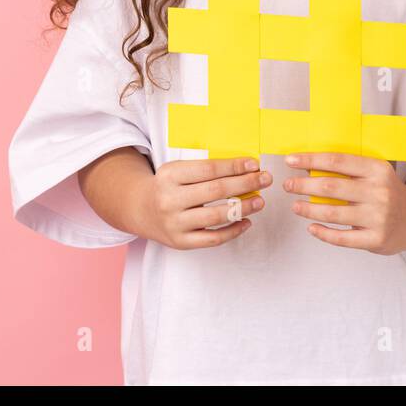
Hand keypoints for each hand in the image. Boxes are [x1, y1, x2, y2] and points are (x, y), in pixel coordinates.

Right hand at [135, 157, 271, 249]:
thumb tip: (245, 168)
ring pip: (216, 216)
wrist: (140, 209)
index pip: (208, 169)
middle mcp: (170, 199)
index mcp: (169, 175)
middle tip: (265, 179)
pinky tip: (246, 222)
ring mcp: (174, 223)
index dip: (234, 166)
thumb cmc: (167, 186)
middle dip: (245, 184)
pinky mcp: (180, 242)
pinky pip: (213, 239)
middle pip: (215, 191)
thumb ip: (204, 169)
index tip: (254, 164)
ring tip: (260, 201)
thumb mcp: (177, 170)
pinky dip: (233, 231)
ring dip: (243, 208)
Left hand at [282, 152, 405, 254]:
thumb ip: (350, 170)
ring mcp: (378, 217)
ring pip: (334, 213)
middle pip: (332, 186)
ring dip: (309, 210)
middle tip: (287, 185)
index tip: (290, 160)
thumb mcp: (376, 173)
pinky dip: (324, 233)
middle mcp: (379, 192)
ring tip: (295, 206)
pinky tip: (311, 228)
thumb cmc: (388, 193)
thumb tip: (309, 166)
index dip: (311, 160)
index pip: (337, 160)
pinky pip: (343, 238)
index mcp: (377, 169)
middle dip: (304, 185)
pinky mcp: (376, 239)